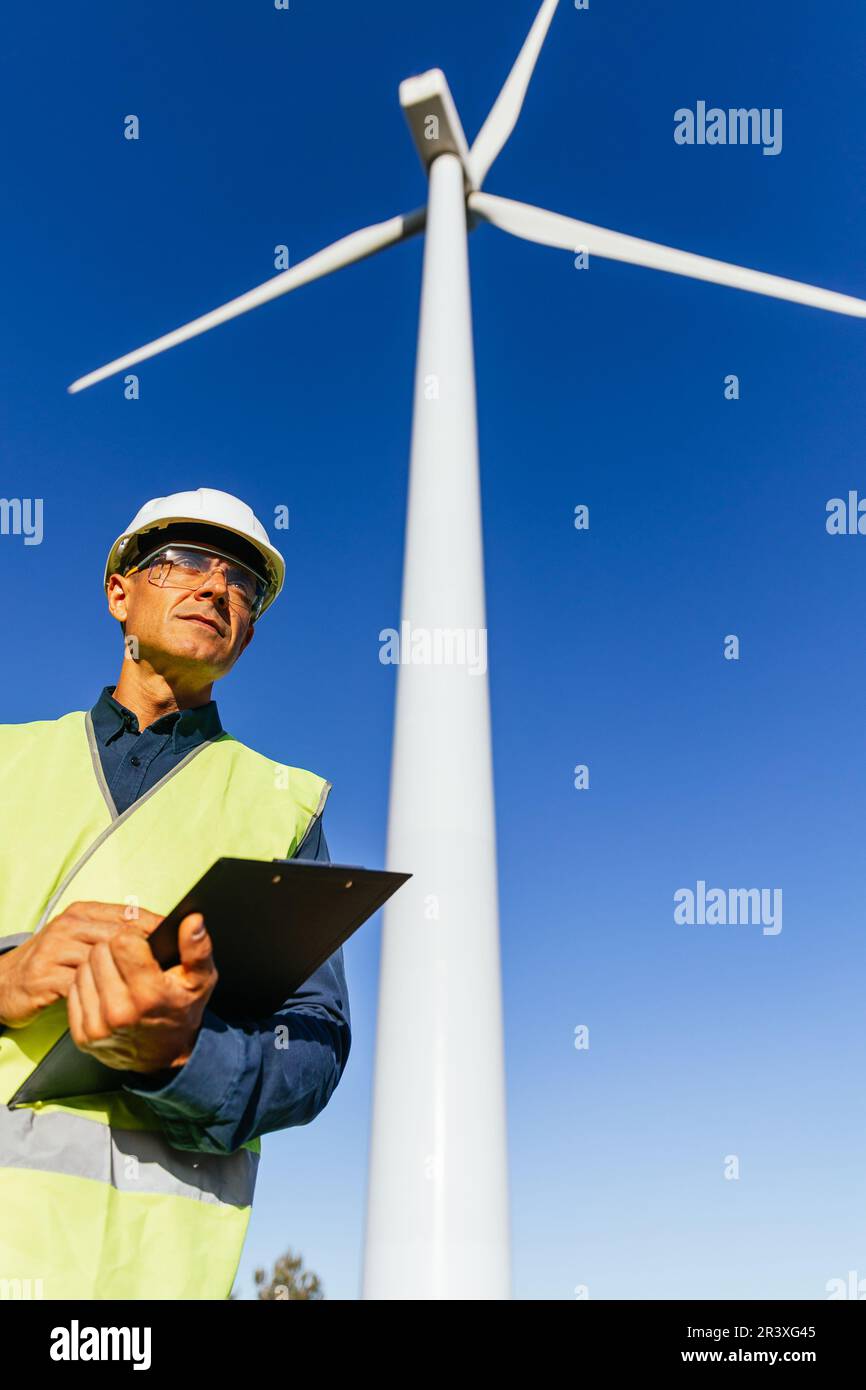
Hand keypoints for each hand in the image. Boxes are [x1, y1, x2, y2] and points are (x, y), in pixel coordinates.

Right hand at [0, 901, 161, 1028]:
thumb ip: (112, 933)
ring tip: (149, 987)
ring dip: (126, 976)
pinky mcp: (44, 978)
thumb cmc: (53, 961)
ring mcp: (55, 951)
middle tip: (170, 969)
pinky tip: (116, 1003)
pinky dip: (102, 995)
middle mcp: (69, 926)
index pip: (128, 914)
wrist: (5, 984)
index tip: (180, 938)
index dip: (156, 926)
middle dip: (146, 953)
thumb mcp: (81, 938)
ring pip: (103, 961)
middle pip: (119, 936)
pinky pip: (81, 986)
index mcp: (83, 912)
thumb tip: (158, 934)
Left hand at [67, 912, 217, 1072]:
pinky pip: (73, 990)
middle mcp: (119, 1012)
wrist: (165, 1056)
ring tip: (119, 977)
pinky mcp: (82, 1035)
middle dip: (115, 950)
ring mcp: (98, 1027)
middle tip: (130, 961)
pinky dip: (88, 986)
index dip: (133, 938)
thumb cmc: (181, 1011)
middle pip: (99, 952)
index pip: (121, 942)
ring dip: (99, 967)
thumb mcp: (201, 979)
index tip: (142, 946)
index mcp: (149, 995)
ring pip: (83, 968)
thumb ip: (197, 948)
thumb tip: (193, 921)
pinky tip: (106, 992)